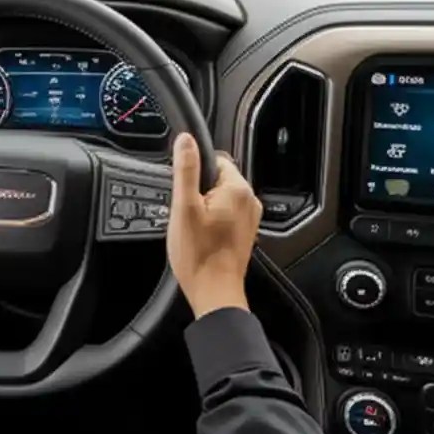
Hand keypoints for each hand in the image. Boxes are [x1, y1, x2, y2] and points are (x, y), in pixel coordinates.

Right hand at [166, 133, 261, 318]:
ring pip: (220, 198)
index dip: (194, 173)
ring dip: (204, 207)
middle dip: (198, 192)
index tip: (184, 192)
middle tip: (186, 214)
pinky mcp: (245, 232)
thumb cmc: (199, 256)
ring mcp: (249, 218)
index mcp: (238, 189)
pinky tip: (202, 238)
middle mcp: (249, 201)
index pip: (214, 160)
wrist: (214, 293)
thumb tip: (186, 141)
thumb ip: (186, 169)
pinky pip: (225, 214)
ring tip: (194, 229)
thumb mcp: (184, 207)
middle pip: (217, 179)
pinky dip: (212, 221)